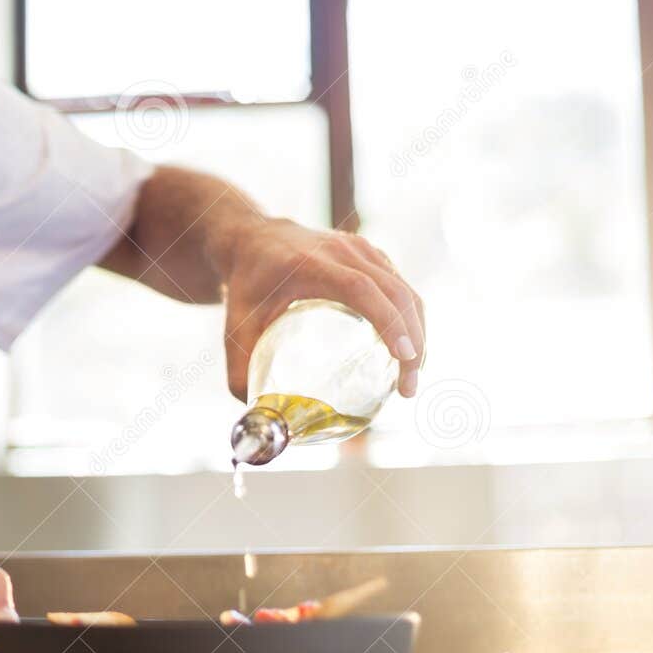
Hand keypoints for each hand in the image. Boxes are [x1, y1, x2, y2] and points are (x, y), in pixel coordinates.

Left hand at [214, 216, 425, 398]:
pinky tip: (405, 352)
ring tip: (410, 378)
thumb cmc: (246, 283)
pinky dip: (410, 320)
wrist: (253, 238)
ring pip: (406, 291)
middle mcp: (344, 252)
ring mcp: (362, 250)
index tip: (405, 357)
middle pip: (395, 293)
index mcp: (312, 264)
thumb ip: (240, 369)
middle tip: (408, 388)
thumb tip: (258, 414)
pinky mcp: (372, 256)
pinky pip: (401, 288)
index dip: (388, 321)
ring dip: (418, 333)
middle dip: (413, 341)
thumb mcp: (235, 324)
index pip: (362, 289)